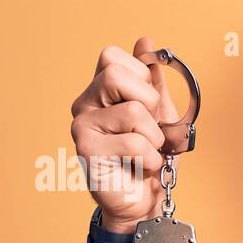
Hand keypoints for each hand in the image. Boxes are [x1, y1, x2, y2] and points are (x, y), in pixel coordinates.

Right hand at [69, 35, 180, 233]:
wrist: (144, 200)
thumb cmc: (149, 158)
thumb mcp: (160, 114)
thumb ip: (153, 81)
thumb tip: (144, 41)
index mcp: (100, 90)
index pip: (113, 57)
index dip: (140, 76)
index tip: (148, 103)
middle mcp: (85, 103)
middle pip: (115, 73)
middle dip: (148, 102)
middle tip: (150, 128)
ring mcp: (81, 126)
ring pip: (133, 111)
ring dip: (154, 137)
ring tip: (146, 151)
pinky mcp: (86, 150)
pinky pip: (134, 143)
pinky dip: (150, 157)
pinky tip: (140, 166)